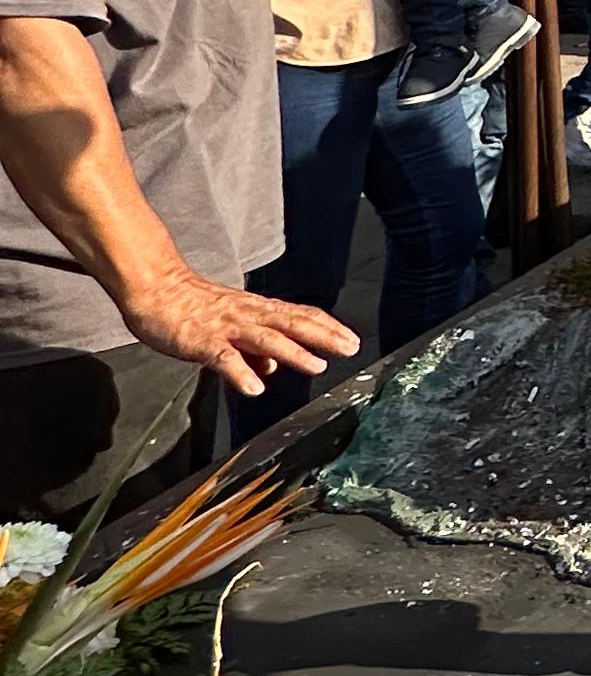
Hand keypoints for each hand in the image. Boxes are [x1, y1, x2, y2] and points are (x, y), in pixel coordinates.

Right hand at [122, 264, 350, 400]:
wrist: (154, 288)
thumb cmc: (192, 307)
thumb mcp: (230, 325)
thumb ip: (254, 346)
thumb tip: (274, 366)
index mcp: (256, 310)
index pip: (299, 315)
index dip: (327, 328)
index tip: (352, 340)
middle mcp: (247, 315)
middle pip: (291, 323)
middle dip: (324, 336)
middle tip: (350, 349)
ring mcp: (225, 327)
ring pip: (265, 338)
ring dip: (293, 352)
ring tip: (316, 366)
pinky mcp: (201, 340)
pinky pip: (223, 358)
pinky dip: (239, 372)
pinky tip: (254, 387)